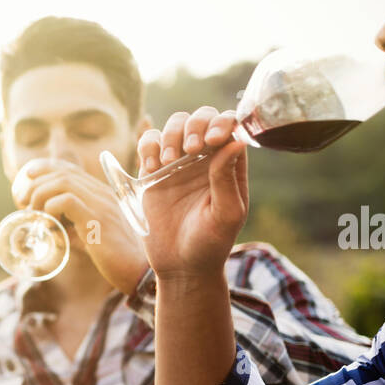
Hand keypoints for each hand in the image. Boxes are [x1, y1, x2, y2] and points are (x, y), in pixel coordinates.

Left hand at [15, 157, 149, 294]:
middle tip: (23, 201)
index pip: (71, 169)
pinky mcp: (97, 220)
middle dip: (37, 183)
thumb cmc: (116, 258)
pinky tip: (48, 225)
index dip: (46, 167)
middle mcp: (102, 194)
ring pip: (63, 182)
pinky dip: (50, 210)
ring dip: (40, 195)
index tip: (27, 174)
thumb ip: (73, 231)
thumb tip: (50, 231)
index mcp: (102, 195)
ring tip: (34, 214)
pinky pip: (66, 202)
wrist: (139, 271)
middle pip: (63, 172)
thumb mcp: (90, 238)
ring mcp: (101, 204)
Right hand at [135, 107, 248, 280]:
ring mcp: (178, 163)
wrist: (180, 267)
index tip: (214, 140)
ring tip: (169, 163)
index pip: (230, 127)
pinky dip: (149, 146)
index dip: (223, 123)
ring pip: (174, 125)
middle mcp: (205, 158)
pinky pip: (149, 143)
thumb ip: (228, 179)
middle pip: (202, 118)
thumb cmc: (210, 244)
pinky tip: (152, 167)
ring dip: (171, 135)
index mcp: (229, 164)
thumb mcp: (226, 215)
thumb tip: (235, 141)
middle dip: (195, 125)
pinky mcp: (153, 172)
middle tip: (191, 149)